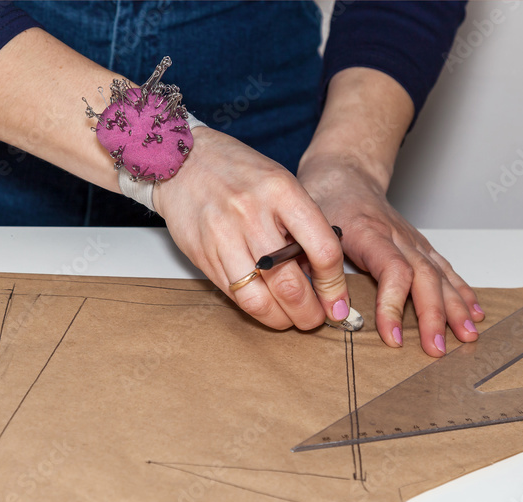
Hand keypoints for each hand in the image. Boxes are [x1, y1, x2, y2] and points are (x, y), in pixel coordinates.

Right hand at [152, 128, 350, 330]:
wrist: (184, 161)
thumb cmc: (240, 173)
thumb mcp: (282, 185)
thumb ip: (303, 226)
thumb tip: (322, 276)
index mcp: (282, 192)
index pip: (323, 250)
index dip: (334, 285)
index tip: (337, 302)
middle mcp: (252, 215)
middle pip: (290, 284)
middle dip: (309, 313)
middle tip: (316, 318)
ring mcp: (223, 237)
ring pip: (260, 299)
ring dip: (282, 319)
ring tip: (291, 319)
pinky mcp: (203, 255)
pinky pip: (235, 295)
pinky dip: (255, 308)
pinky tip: (266, 306)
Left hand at [297, 155, 483, 356]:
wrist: (344, 174)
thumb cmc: (324, 201)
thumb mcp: (306, 232)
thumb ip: (311, 270)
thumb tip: (319, 311)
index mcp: (366, 232)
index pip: (392, 270)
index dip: (394, 305)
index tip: (392, 336)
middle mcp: (395, 236)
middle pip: (424, 276)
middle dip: (434, 315)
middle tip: (436, 348)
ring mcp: (411, 239)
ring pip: (439, 273)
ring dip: (455, 307)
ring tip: (466, 335)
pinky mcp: (418, 244)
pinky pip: (444, 268)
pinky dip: (461, 290)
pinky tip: (473, 311)